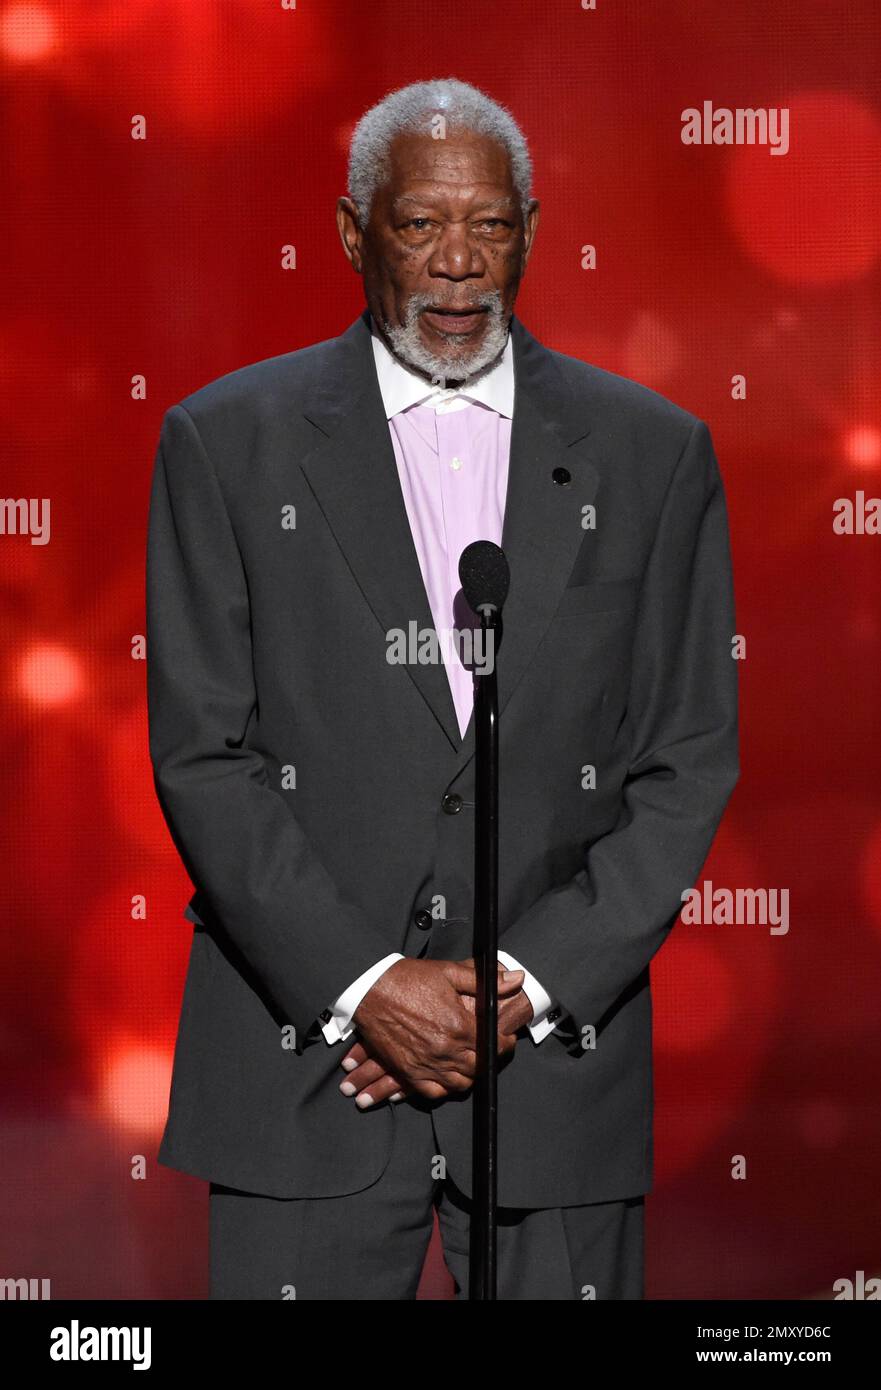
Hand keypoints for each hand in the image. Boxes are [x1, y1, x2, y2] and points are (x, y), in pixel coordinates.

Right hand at [343, 958, 523, 1103]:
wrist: (370, 989)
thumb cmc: (408, 978)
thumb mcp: (448, 973)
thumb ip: (484, 980)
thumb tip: (518, 978)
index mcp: (458, 1025)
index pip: (494, 1045)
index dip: (504, 1043)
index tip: (505, 1038)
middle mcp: (445, 1049)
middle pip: (479, 1067)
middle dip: (488, 1059)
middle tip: (488, 1050)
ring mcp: (426, 1063)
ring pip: (459, 1083)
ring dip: (468, 1075)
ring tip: (469, 1063)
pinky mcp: (408, 1071)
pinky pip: (432, 1092)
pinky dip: (444, 1089)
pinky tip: (446, 1077)